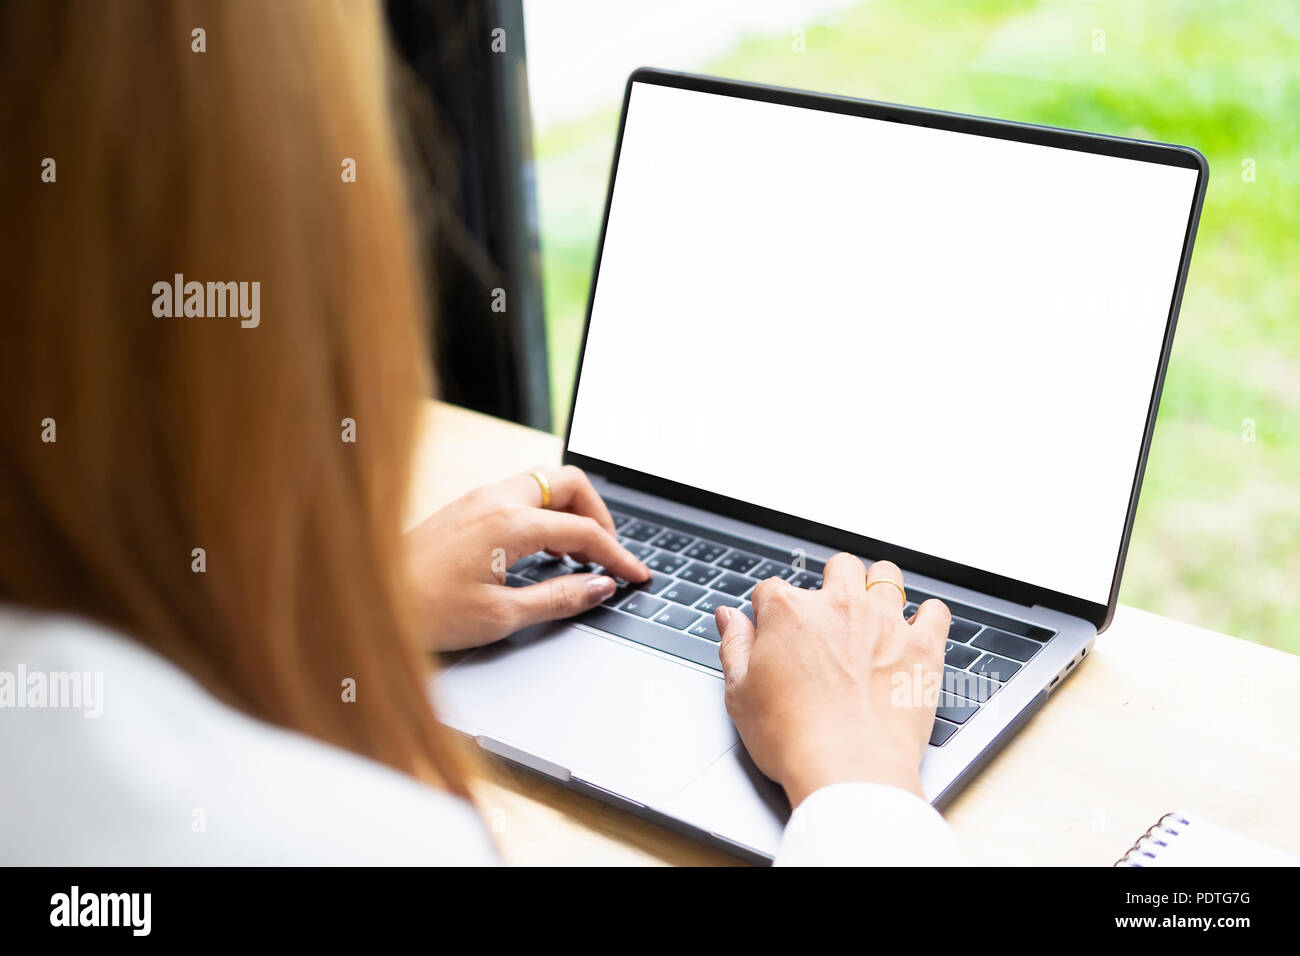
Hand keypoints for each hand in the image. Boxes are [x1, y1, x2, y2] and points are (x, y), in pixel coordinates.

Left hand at [406, 465, 650, 650]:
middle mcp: (495, 499)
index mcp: (509, 524)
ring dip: (571, 512)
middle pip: (571, 484)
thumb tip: (599, 587)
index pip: (584, 532)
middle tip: (608, 554)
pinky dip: (545, 514)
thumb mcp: (501, 616)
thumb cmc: (423, 611)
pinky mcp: (465, 506)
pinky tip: (542, 549)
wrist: (364, 601)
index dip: (618, 555)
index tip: (636, 575)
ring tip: (578, 555)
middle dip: (600, 516)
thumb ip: (559, 598)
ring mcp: (478, 498)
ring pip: (544, 484)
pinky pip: (520, 494)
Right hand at [715, 555, 949, 806]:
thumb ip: (734, 646)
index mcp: (789, 611)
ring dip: (879, 586)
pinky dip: (928, 616)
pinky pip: (935, 611)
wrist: (848, 770)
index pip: (773, 588)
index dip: (770, 610)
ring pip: (887, 575)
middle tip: (830, 614)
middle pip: (839, 567)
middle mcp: (839, 605)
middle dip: (832, 583)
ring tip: (874, 610)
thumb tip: (729, 617)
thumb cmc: (791, 739)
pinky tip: (917, 630)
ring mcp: (885, 622)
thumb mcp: (739, 694)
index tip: (775, 630)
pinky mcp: (923, 647)